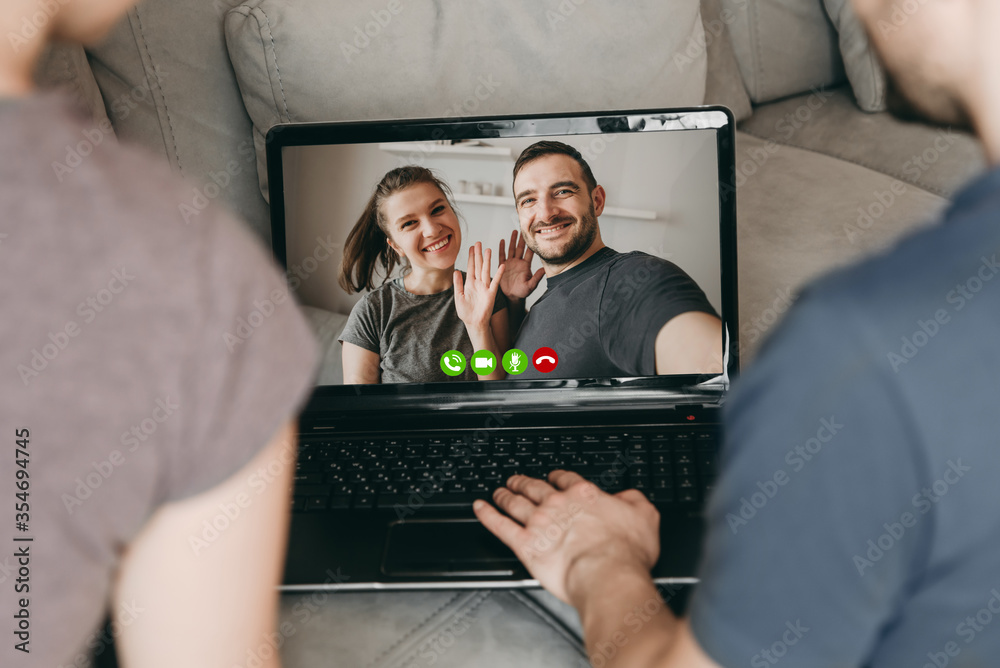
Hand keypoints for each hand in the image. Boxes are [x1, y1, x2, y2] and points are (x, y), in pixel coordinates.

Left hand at [454, 242, 504, 331]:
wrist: (474, 323)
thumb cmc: (466, 312)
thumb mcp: (458, 296)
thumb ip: (457, 284)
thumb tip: (456, 271)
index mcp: (469, 284)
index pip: (470, 267)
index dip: (471, 257)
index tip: (471, 247)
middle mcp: (478, 283)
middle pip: (478, 266)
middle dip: (478, 254)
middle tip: (478, 243)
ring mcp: (485, 287)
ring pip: (486, 271)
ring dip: (487, 260)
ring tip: (488, 249)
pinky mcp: (491, 294)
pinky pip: (495, 282)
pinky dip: (498, 274)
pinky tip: (501, 266)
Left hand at [474, 471, 660, 605]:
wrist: (606, 575)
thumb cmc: (624, 553)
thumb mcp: (645, 517)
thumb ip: (634, 501)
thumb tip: (627, 496)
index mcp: (584, 496)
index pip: (565, 479)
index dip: (556, 476)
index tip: (552, 477)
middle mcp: (557, 505)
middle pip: (535, 487)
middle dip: (524, 482)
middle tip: (516, 479)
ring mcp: (539, 524)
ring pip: (515, 503)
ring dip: (505, 494)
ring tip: (498, 491)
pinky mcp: (525, 545)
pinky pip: (500, 526)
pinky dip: (488, 515)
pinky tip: (480, 508)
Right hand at [498, 230, 544, 299]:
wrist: (511, 296)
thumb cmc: (522, 292)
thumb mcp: (531, 286)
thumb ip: (537, 278)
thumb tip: (545, 270)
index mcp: (525, 266)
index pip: (529, 253)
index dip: (531, 245)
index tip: (533, 236)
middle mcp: (518, 262)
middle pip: (520, 248)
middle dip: (522, 239)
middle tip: (524, 229)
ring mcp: (510, 263)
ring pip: (512, 249)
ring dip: (513, 240)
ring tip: (515, 231)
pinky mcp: (502, 266)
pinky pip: (502, 255)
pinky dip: (502, 248)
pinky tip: (502, 241)